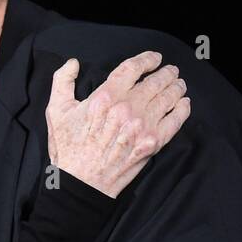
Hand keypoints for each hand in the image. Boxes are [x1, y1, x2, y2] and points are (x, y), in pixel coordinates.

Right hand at [45, 50, 190, 197]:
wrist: (81, 183)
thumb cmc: (68, 149)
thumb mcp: (56, 111)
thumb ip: (62, 81)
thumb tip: (73, 63)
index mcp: (106, 96)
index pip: (134, 68)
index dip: (148, 59)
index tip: (155, 58)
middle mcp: (128, 108)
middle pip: (155, 81)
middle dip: (166, 73)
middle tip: (171, 71)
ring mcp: (143, 125)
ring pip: (168, 97)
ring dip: (176, 87)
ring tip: (179, 84)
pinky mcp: (152, 143)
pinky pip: (175, 121)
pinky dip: (182, 109)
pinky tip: (184, 103)